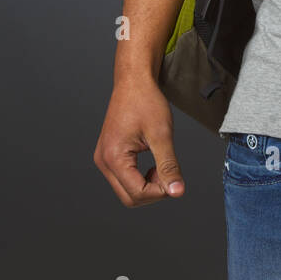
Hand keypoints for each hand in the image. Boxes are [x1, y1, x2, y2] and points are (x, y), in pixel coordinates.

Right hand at [94, 76, 184, 206]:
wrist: (134, 82)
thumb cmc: (146, 101)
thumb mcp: (162, 134)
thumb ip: (169, 165)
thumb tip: (177, 191)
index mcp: (113, 157)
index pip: (137, 193)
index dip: (160, 191)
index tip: (174, 178)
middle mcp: (103, 161)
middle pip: (129, 197)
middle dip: (153, 191)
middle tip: (168, 172)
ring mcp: (104, 159)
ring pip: (126, 191)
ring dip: (147, 186)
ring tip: (160, 165)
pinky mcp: (108, 156)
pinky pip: (124, 179)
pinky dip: (140, 178)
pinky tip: (152, 164)